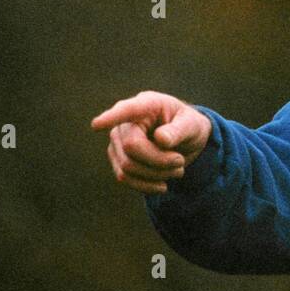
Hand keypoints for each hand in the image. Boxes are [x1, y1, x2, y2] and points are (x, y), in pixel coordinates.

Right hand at [90, 91, 211, 194]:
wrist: (186, 141)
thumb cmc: (189, 126)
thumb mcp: (192, 125)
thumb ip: (179, 130)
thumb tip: (161, 139)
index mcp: (147, 104)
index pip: (127, 110)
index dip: (111, 118)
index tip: (96, 125)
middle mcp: (126, 122)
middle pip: (131, 147)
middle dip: (159, 161)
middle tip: (180, 161)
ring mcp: (118, 141)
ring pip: (127, 167)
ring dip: (156, 175)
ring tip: (177, 170)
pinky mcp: (118, 159)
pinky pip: (124, 178)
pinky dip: (146, 186)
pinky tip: (163, 184)